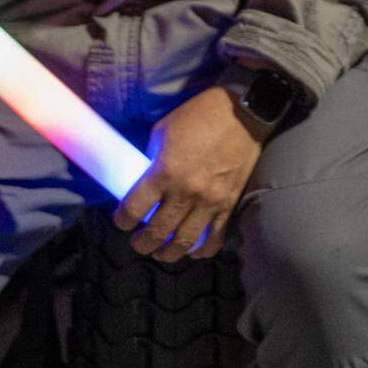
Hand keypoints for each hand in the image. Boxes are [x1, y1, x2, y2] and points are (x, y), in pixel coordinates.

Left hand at [119, 87, 265, 264]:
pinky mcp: (229, 204)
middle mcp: (185, 192)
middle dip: (142, 243)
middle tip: (138, 242)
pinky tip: (192, 251)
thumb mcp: (164, 129)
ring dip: (167, 253)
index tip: (122, 221)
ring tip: (160, 253)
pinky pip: (215, 238)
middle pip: (157, 233)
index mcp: (165, 171)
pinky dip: (202, 250)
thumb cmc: (200, 115)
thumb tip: (145, 177)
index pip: (134, 209)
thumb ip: (152, 157)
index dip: (122, 220)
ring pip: (184, 242)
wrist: (245, 113)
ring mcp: (210, 202)